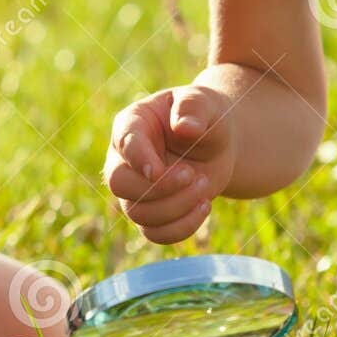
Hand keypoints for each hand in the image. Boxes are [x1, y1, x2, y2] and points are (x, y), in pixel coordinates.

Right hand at [104, 85, 235, 243]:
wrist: (216, 144)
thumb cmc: (204, 117)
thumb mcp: (204, 102)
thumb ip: (193, 108)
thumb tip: (185, 127)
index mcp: (132, 124)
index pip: (125, 143)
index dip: (138, 159)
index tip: (157, 171)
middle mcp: (124, 159)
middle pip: (120, 184)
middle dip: (159, 188)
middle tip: (194, 175)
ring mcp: (134, 190)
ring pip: (138, 213)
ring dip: (177, 207)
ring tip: (205, 185)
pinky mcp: (150, 213)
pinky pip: (154, 233)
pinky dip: (181, 227)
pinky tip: (205, 206)